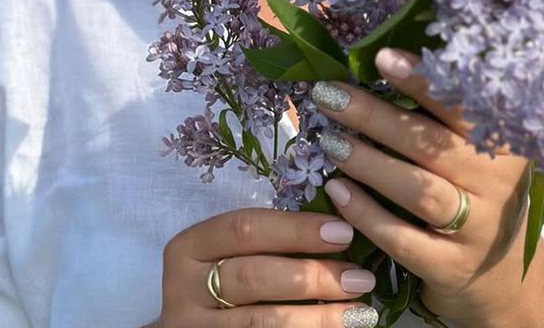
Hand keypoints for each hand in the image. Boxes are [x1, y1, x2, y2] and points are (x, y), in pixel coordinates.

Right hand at [157, 206, 380, 325]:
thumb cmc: (220, 277)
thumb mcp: (228, 253)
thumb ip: (267, 239)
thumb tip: (337, 226)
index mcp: (189, 247)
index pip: (245, 229)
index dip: (297, 229)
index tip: (343, 232)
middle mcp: (184, 289)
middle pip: (255, 276)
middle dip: (313, 276)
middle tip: (359, 277)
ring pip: (263, 321)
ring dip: (319, 316)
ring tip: (360, 310)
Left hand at [311, 47, 534, 326]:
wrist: (497, 277)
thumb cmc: (471, 192)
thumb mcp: (471, 151)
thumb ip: (438, 115)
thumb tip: (379, 61)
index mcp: (503, 140)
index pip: (462, 103)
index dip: (422, 79)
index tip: (382, 57)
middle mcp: (498, 182)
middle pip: (432, 144)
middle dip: (376, 116)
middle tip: (331, 95)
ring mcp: (479, 229)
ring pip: (419, 191)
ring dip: (369, 163)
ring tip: (330, 141)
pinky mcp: (452, 268)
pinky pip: (403, 239)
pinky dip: (367, 213)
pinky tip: (337, 190)